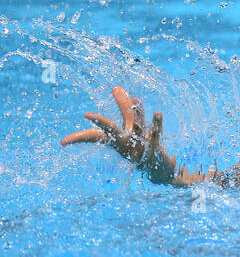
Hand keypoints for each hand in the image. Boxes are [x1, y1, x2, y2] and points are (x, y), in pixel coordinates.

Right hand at [60, 85, 185, 184]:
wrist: (160, 168)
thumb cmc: (141, 144)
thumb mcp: (131, 126)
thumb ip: (125, 108)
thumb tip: (116, 87)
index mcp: (114, 141)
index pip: (93, 137)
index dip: (78, 138)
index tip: (62, 142)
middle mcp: (124, 145)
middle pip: (112, 132)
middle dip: (101, 123)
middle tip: (87, 115)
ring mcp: (139, 148)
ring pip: (137, 128)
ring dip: (138, 115)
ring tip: (137, 99)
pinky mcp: (155, 148)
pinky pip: (155, 134)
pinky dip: (157, 124)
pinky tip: (158, 113)